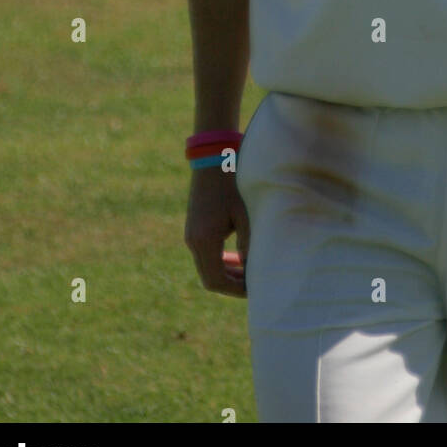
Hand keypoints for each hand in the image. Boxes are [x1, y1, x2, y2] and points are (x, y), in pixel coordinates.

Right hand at [184, 167, 249, 297]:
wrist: (213, 157)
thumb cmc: (234, 184)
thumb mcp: (245, 215)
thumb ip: (248, 246)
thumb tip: (253, 271)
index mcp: (204, 241)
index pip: (216, 281)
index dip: (235, 290)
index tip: (255, 289)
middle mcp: (193, 241)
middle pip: (210, 278)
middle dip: (232, 284)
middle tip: (254, 285)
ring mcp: (191, 234)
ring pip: (207, 266)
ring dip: (227, 272)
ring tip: (249, 273)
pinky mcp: (195, 226)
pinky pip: (206, 253)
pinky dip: (221, 260)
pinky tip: (239, 256)